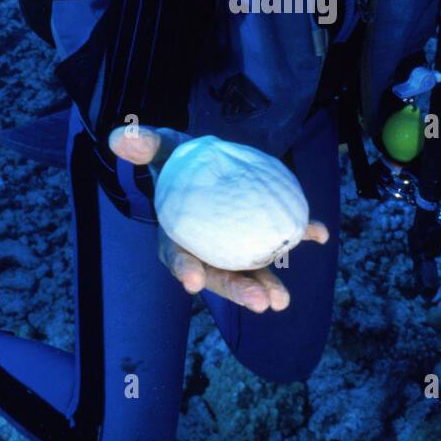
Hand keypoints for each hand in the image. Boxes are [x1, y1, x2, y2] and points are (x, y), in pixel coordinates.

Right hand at [108, 124, 329, 312]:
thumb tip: (121, 137)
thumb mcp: (163, 147)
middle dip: (238, 290)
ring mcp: (237, 243)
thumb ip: (145, 144)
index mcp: (178, 235)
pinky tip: (320, 234)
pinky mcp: (262, 230)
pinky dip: (301, 235)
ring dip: (267, 283)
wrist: (209, 161)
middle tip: (260, 303)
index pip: (177, 255)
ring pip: (250, 268)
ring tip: (280, 300)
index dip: (184, 268)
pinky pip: (282, 235)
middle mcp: (208, 247)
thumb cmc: (181, 161)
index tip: (191, 281)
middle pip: (220, 273)